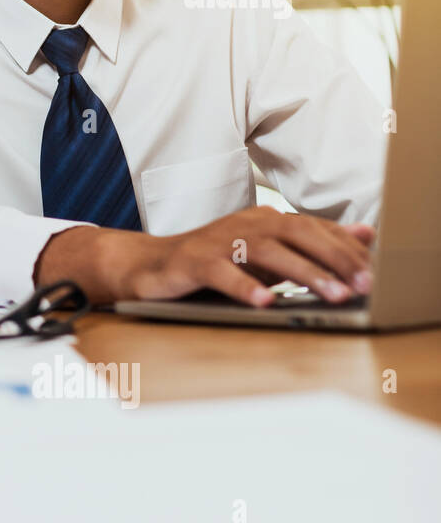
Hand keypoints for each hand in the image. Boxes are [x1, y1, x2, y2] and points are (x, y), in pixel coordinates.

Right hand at [37, 205, 374, 307]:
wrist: (147, 266)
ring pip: (266, 252)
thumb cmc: (211, 263)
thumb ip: (311, 244)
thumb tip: (364, 234)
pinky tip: (265, 301)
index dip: (347, 250)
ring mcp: (217, 242)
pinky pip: (221, 273)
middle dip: (334, 259)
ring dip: (302, 273)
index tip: (376, 274)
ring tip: (331, 295)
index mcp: (265, 221)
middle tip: (363, 285)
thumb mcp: (265, 253)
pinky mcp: (191, 262)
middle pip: (297, 233)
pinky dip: (244, 286)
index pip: (315, 229)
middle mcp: (244, 224)